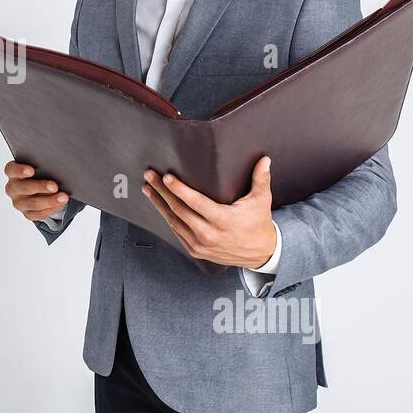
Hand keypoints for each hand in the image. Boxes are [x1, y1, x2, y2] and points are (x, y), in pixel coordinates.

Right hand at [3, 161, 70, 221]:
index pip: (11, 170)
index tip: (31, 170)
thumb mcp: (41, 165)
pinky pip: (38, 214)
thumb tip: (57, 165)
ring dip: (49, 201)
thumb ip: (44, 164)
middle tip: (54, 186)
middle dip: (40, 187)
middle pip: (24, 188)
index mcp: (13, 173)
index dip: (20, 170)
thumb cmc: (41, 172)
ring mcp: (19, 202)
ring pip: (33, 203)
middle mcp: (13, 188)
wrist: (43, 189)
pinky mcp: (27, 213)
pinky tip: (60, 204)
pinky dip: (51, 209)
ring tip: (63, 197)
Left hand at [140, 156, 276, 268]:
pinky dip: (168, 218)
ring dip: (159, 204)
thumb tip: (264, 159)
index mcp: (223, 220)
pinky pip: (177, 233)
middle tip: (150, 176)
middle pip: (178, 210)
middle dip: (161, 192)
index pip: (195, 202)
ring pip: (173, 222)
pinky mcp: (196, 251)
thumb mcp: (261, 201)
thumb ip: (261, 179)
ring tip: (148, 189)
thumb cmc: (259, 224)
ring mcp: (200, 244)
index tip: (167, 177)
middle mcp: (209, 234)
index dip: (179, 190)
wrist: (260, 254)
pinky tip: (160, 206)